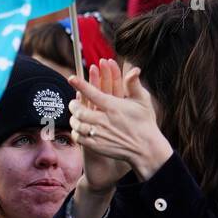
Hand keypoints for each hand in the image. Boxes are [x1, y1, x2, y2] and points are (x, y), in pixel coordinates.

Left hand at [69, 59, 172, 182]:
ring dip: (73, 118)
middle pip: (79, 110)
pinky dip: (76, 132)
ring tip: (75, 115)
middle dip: (73, 105)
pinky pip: (78, 137)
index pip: (93, 93)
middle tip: (73, 102)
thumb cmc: (145, 123)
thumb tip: (134, 69)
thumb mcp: (143, 102)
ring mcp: (99, 134)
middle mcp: (104, 120)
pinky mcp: (96, 145)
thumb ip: (134, 85)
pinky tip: (79, 129)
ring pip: (77, 124)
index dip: (81, 85)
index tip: (71, 78)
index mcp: (113, 107)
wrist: (146, 149)